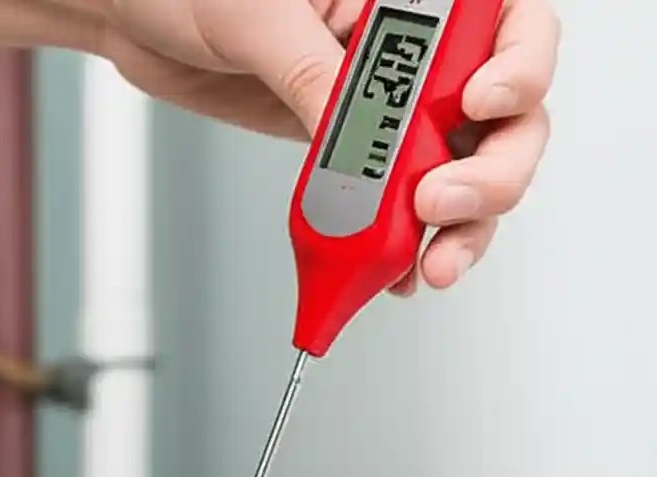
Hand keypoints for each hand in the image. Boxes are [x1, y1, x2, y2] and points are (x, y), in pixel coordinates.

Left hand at [85, 0, 560, 292]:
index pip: (515, 23)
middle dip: (491, 171)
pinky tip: (396, 269)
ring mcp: (395, 99)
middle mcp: (418, 45)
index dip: (520, 68)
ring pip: (468, 168)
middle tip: (436, 204)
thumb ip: (317, 76)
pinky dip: (409, 243)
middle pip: (507, 113)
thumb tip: (361, 142)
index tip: (478, 107)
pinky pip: (405, 198)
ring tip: (428, 263)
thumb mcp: (258, 14)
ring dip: (461, 224)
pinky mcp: (363, 144)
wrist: (136, 14)